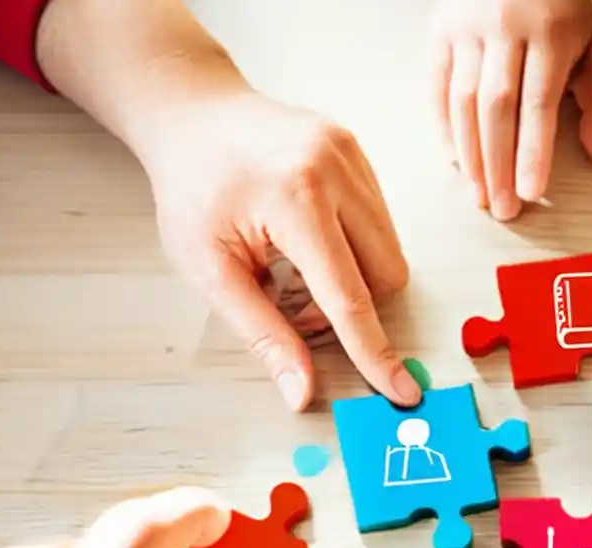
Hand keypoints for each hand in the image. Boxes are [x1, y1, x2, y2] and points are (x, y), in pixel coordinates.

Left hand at [141, 91, 418, 411]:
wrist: (192, 113)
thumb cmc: (192, 186)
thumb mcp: (209, 267)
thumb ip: (262, 331)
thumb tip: (300, 390)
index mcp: (295, 199)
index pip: (349, 296)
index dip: (374, 351)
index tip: (400, 391)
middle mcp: (336, 171)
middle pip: (385, 276)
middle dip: (353, 308)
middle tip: (296, 304)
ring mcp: (353, 158)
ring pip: (389, 252)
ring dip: (354, 279)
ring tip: (298, 269)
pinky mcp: (359, 154)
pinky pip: (380, 223)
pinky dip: (353, 248)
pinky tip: (310, 240)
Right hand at [430, 0, 591, 219]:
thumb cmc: (563, 15)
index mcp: (549, 31)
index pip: (538, 102)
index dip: (533, 152)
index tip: (531, 192)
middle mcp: (503, 25)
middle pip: (496, 107)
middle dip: (498, 164)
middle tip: (503, 208)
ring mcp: (466, 26)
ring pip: (463, 100)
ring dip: (470, 154)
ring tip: (480, 195)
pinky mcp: (440, 30)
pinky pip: (437, 87)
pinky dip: (443, 129)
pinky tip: (456, 162)